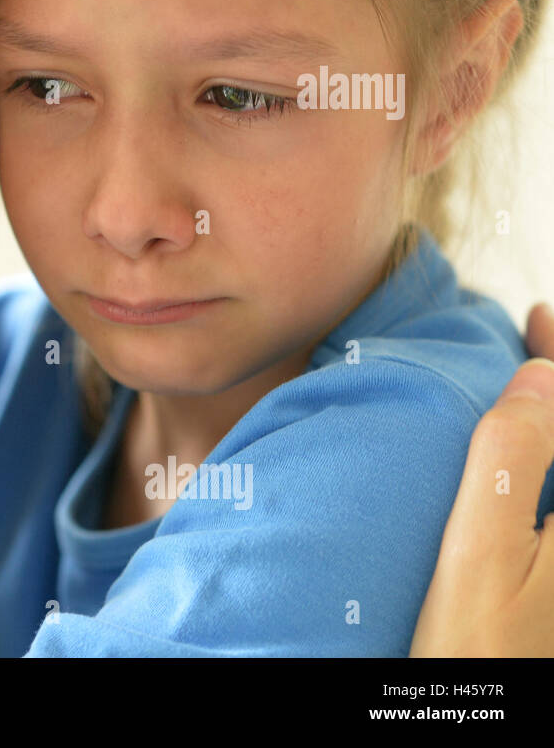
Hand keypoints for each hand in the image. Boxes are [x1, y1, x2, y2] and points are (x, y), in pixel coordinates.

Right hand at [410, 303, 553, 655]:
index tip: (539, 316)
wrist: (481, 725)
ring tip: (532, 382)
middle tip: (536, 334)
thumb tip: (539, 379)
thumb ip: (513, 460)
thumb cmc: (475, 655)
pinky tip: (523, 448)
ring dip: (552, 423)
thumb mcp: (481, 554)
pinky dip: (545, 457)